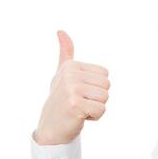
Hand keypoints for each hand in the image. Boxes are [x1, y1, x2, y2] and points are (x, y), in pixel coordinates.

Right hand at [33, 30, 110, 145]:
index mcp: (71, 65)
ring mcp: (71, 89)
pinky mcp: (75, 104)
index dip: (96, 88)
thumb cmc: (60, 100)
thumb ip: (65, 53)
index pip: (104, 74)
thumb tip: (60, 31)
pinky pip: (101, 110)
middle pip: (106, 86)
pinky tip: (80, 117)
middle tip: (80, 102)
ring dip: (96, 108)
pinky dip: (94, 117)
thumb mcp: (62, 74)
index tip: (80, 93)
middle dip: (97, 98)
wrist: (51, 128)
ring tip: (80, 109)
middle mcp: (70, 74)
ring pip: (105, 98)